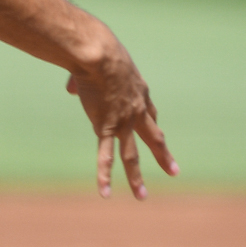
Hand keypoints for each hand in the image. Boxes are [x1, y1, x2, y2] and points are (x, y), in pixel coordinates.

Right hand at [64, 44, 179, 198]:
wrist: (100, 56)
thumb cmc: (98, 51)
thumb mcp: (98, 62)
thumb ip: (85, 77)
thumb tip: (71, 85)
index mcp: (138, 90)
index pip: (149, 112)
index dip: (151, 122)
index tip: (153, 128)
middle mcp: (136, 110)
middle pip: (153, 136)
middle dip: (163, 154)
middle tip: (174, 171)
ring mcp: (123, 122)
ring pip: (131, 155)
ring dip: (136, 177)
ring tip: (141, 195)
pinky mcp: (107, 128)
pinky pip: (105, 157)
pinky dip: (105, 176)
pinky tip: (106, 193)